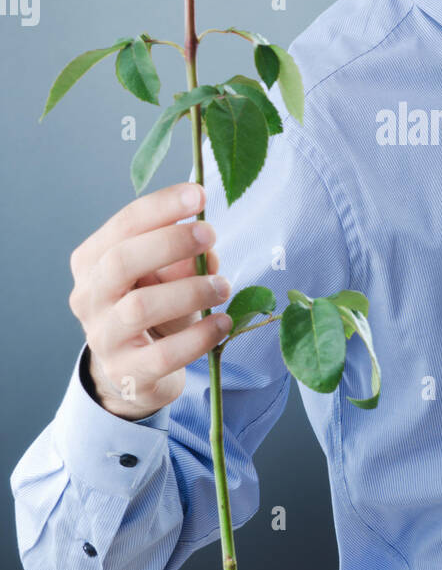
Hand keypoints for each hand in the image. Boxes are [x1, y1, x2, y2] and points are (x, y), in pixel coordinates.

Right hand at [68, 182, 233, 418]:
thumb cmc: (152, 309)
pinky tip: (223, 322)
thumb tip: (208, 251)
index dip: (161, 207)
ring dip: (190, 290)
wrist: (131, 373)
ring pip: (140, 307)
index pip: (123, 225)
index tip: (198, 195)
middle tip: (210, 233)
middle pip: (121, 261)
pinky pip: (164, 354)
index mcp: (92, 262)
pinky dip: (199, 336)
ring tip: (223, 285)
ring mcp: (103, 338)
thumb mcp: (166, 276)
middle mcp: (89, 297)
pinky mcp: (127, 374)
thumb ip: (183, 258)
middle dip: (170, 242)